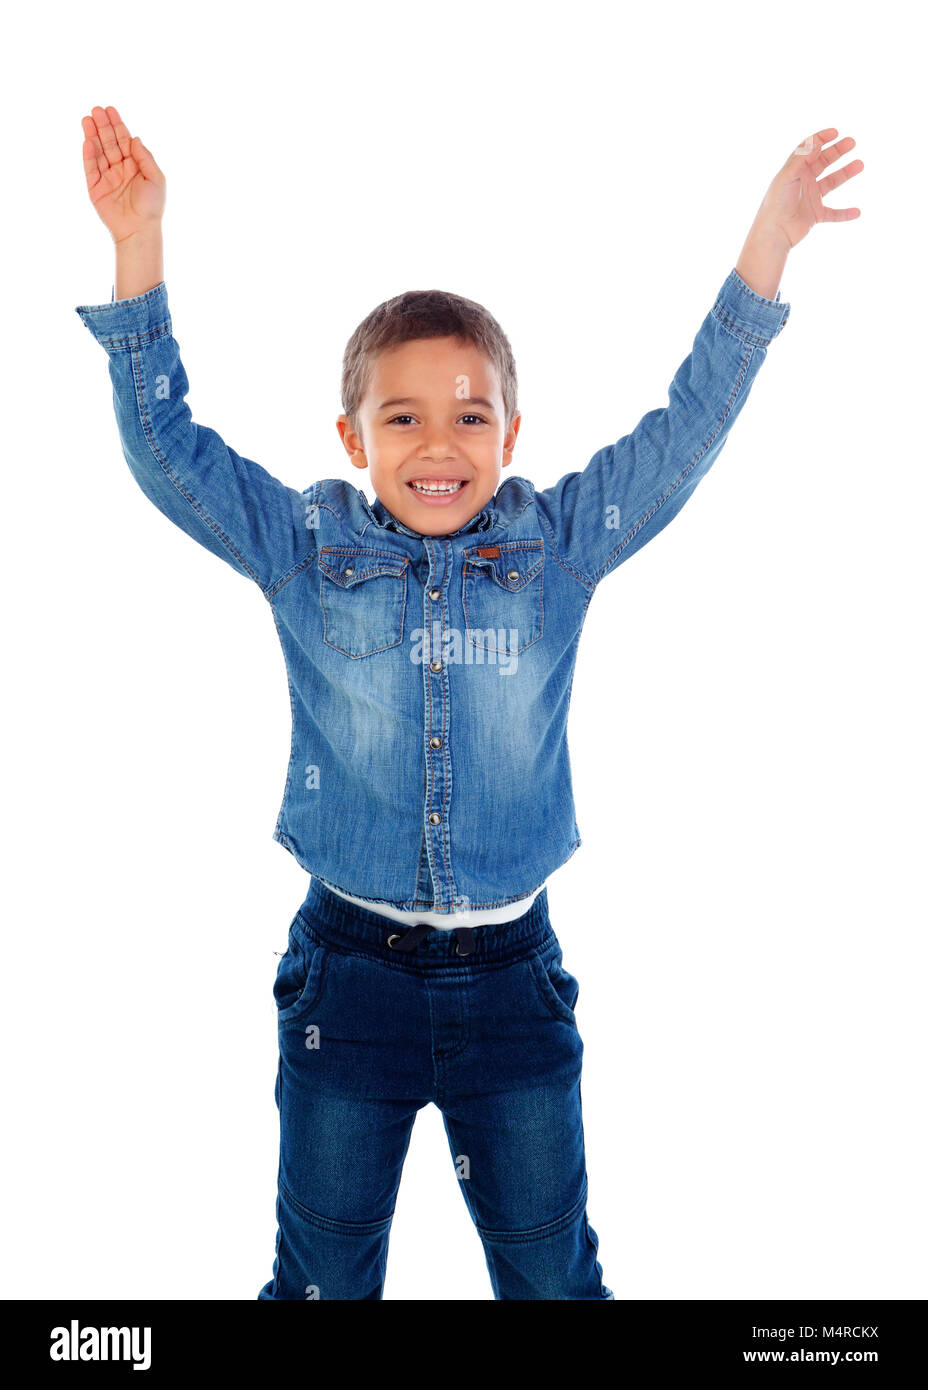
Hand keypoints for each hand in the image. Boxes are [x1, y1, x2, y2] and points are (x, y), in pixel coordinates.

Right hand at [81, 105, 165, 243]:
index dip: (117, 125)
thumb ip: (145, 158)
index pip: (124, 141)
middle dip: (103, 126)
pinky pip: (91, 168)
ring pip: (98, 152)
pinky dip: (89, 154)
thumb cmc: (152, 206)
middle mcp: (120, 169)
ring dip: (92, 135)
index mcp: (135, 165)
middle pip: (109, 143)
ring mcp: (107, 178)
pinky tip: (87, 141)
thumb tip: (134, 139)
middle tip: (96, 109)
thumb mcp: (156, 179)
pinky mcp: (96, 188)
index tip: (110, 110)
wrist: (139, 230)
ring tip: (87, 119)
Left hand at [755, 128, 863, 251]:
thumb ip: (801, 159)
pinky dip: (845, 213)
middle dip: (838, 151)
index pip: (810, 149)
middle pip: (824, 161)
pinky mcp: (815, 215)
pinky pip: (834, 213)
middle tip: (852, 142)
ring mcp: (810, 198)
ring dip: (846, 173)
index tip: (835, 132)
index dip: (821, 138)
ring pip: (832, 182)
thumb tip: (816, 143)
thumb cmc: (776, 203)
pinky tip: (857, 212)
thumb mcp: (787, 177)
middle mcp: (804, 182)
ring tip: (860, 164)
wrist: (774, 232)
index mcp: (795, 170)